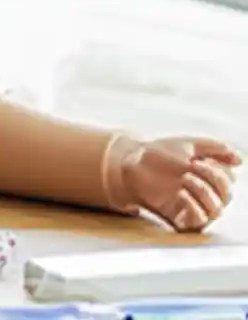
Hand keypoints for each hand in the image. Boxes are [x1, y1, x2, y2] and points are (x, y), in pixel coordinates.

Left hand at [116, 136, 241, 231]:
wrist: (132, 163)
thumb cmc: (160, 154)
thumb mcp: (189, 145)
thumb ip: (215, 148)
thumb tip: (241, 161)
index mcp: (210, 179)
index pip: (229, 181)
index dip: (219, 170)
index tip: (198, 160)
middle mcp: (205, 195)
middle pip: (226, 196)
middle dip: (214, 179)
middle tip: (193, 166)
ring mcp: (193, 208)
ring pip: (216, 210)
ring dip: (204, 192)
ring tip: (185, 178)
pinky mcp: (180, 218)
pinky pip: (198, 222)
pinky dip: (193, 207)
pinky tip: (181, 193)